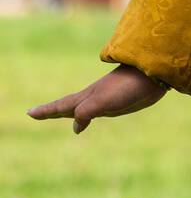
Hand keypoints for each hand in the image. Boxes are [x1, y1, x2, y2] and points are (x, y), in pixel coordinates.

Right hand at [27, 65, 168, 134]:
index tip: (30, 113)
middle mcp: (93, 98)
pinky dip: (84, 116)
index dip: (47, 111)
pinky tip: (85, 122)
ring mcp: (105, 99)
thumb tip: (75, 123)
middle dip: (51, 110)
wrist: (153, 73)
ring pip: (80, 108)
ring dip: (67, 113)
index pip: (62, 106)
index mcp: (88, 97)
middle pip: (67, 105)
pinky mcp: (117, 102)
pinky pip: (93, 111)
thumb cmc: (129, 86)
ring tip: (58, 117)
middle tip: (34, 113)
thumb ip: (90, 110)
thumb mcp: (107, 100)